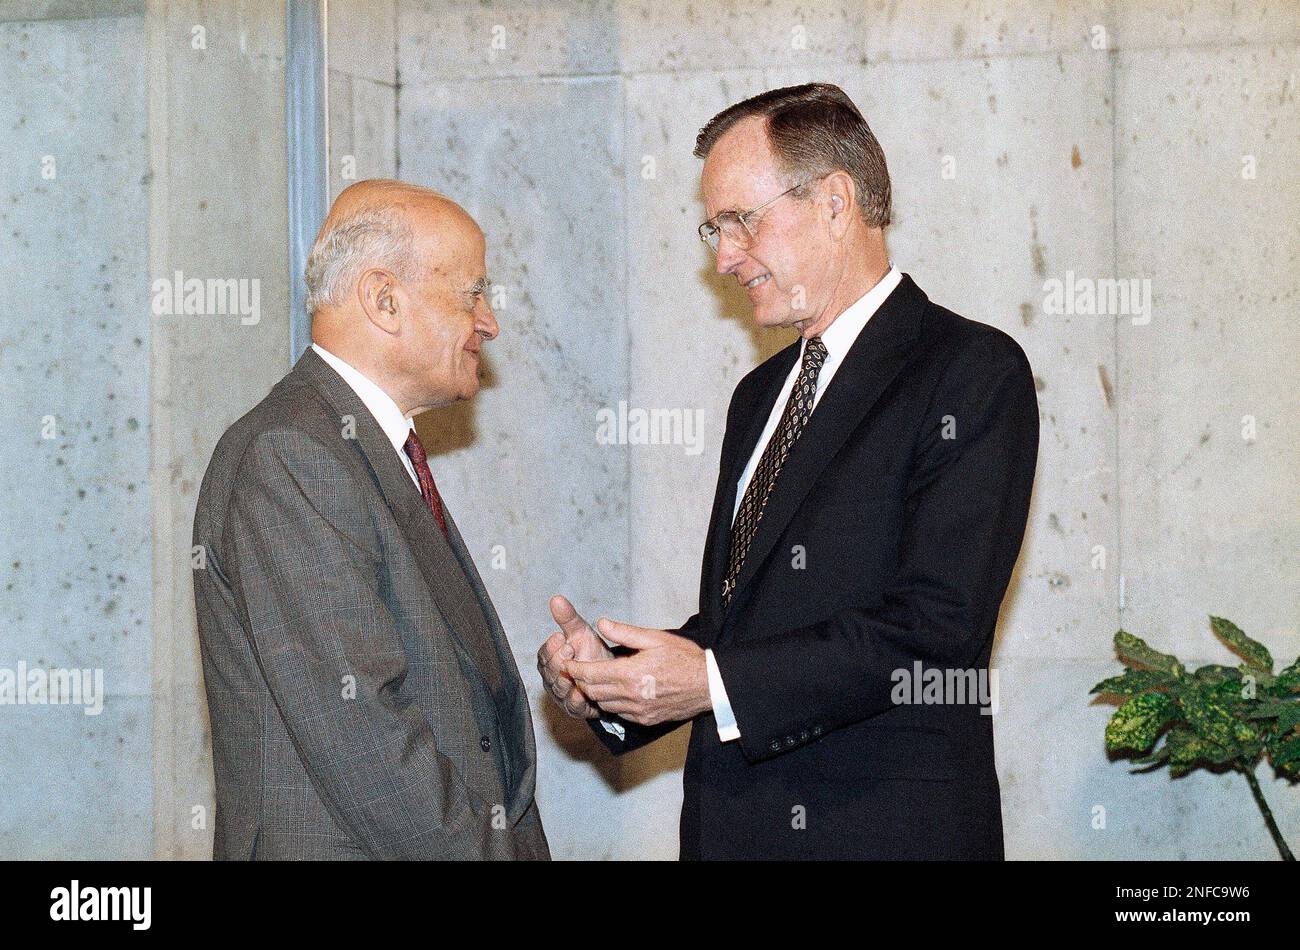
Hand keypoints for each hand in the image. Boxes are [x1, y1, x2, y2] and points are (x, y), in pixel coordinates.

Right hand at [537, 595, 611, 719]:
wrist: (611, 675)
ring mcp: (562, 695)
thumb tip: (556, 599)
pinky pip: (573, 706)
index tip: (562, 638)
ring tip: (575, 670)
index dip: (551, 647)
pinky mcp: (575, 709)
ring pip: (559, 690)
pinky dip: (577, 700)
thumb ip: (568, 618)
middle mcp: (552, 678)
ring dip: (566, 680)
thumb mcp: (581, 633)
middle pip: (549, 673)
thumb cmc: (592, 652)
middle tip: (570, 650)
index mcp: (550, 659)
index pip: (544, 655)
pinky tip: (583, 692)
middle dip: (558, 661)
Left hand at [565, 619, 709, 726]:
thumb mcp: (655, 638)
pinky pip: (618, 713)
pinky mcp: (645, 719)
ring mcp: (637, 711)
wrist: (709, 685)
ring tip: (592, 680)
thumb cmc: (685, 658)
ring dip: (594, 693)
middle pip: (592, 691)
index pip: (590, 674)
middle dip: (580, 681)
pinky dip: (610, 703)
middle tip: (575, 670)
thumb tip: (601, 623)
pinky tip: (614, 692)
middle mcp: (630, 696)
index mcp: (630, 674)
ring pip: (603, 704)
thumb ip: (624, 632)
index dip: (574, 669)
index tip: (566, 662)